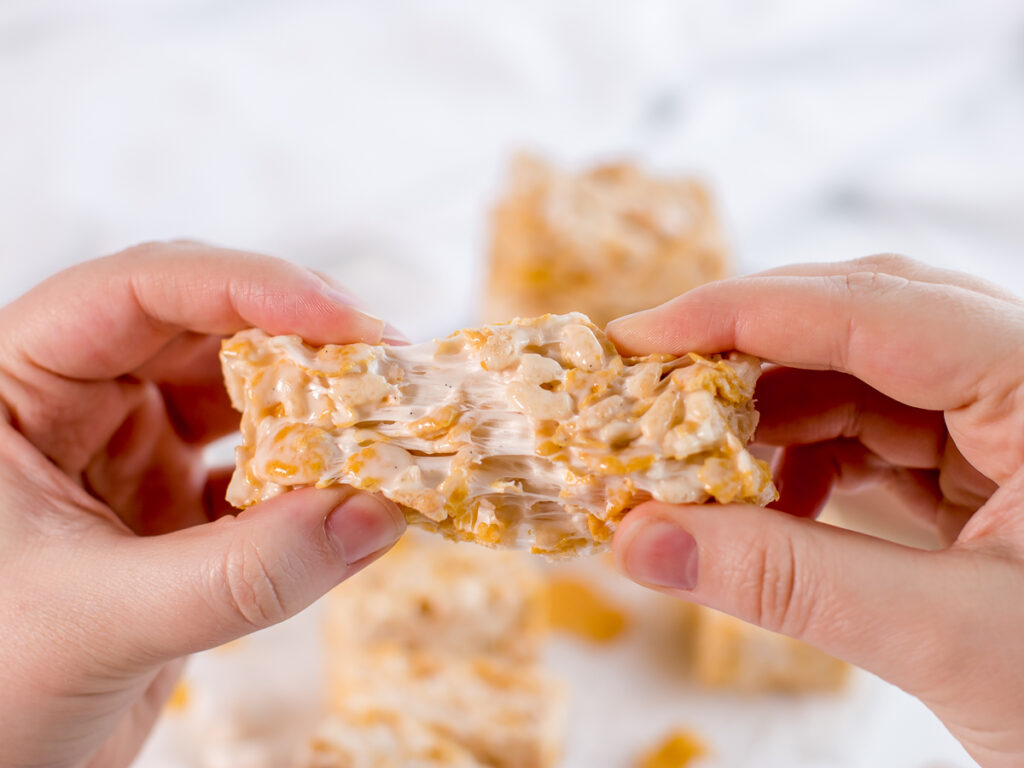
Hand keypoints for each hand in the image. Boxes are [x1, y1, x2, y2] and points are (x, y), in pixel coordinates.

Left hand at [0, 242, 405, 767]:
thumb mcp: (96, 622)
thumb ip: (239, 574)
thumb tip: (377, 515)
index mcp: (17, 386)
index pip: (136, 293)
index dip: (246, 286)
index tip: (345, 319)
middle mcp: (78, 404)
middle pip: (207, 334)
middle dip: (303, 347)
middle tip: (393, 370)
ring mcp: (128, 456)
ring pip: (243, 401)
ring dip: (318, 416)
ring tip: (390, 430)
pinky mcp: (171, 513)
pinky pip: (258, 478)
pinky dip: (311, 489)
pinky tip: (357, 503)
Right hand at [608, 255, 1023, 767]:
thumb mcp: (949, 637)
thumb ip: (789, 582)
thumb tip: (641, 542)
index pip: (878, 305)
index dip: (742, 310)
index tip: (636, 335)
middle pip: (864, 320)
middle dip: (747, 355)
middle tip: (648, 388)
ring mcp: (1008, 418)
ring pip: (861, 376)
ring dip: (768, 416)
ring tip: (696, 464)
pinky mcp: (986, 464)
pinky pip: (874, 432)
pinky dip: (805, 460)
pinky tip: (767, 505)